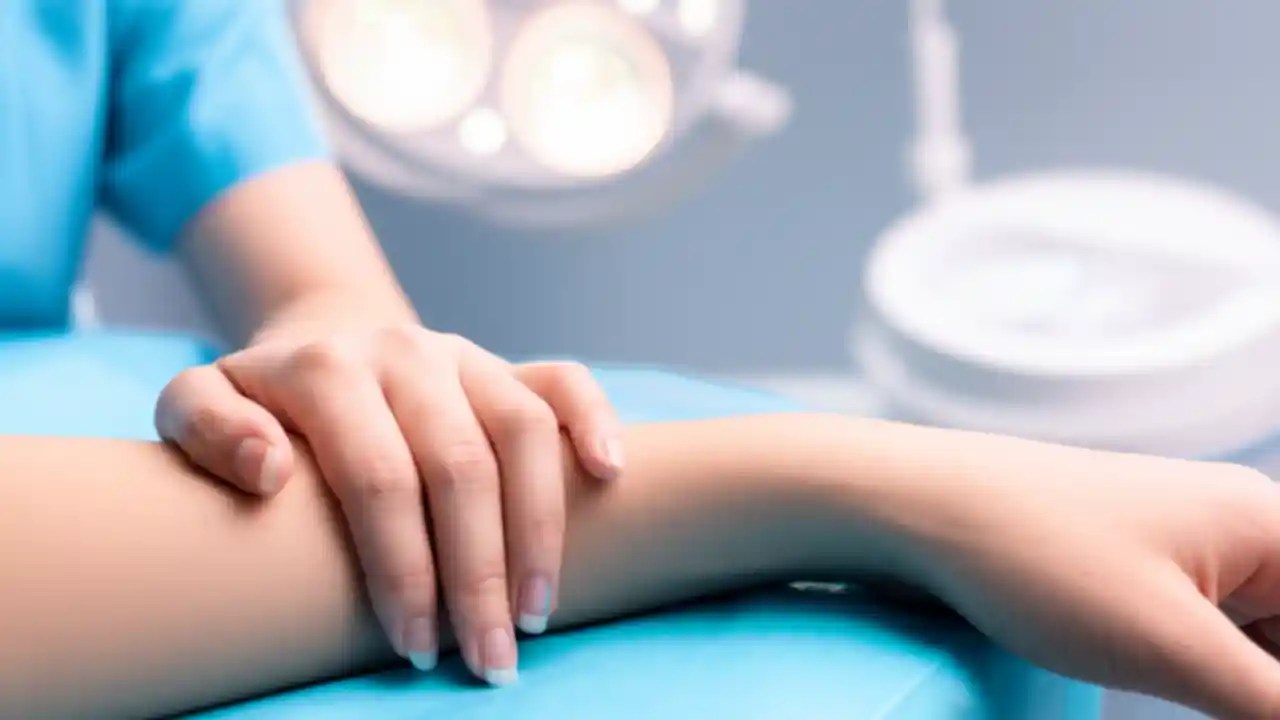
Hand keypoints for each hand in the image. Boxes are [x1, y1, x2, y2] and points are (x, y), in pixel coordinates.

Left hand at [155, 326, 623, 683]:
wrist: (322, 343)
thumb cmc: (261, 404)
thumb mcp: (198, 402)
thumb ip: (206, 428)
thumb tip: (268, 472)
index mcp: (327, 368)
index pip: (379, 477)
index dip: (403, 568)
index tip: (413, 646)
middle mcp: (405, 352)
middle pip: (461, 465)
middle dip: (479, 573)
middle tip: (490, 658)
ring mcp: (465, 355)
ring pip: (523, 430)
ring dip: (539, 527)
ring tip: (537, 611)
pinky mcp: (506, 363)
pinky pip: (565, 381)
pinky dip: (595, 423)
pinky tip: (607, 476)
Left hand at [913, 436, 1279, 718]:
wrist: (919, 507)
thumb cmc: (1040, 559)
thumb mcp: (1174, 648)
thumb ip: (1272, 702)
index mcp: (1271, 529)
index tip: (1243, 696)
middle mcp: (1240, 529)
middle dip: (1268, 688)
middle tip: (1210, 699)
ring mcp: (1186, 550)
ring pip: (1257, 641)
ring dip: (1247, 689)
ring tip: (1184, 687)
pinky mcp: (1137, 573)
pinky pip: (1209, 635)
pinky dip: (1214, 677)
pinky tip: (1198, 699)